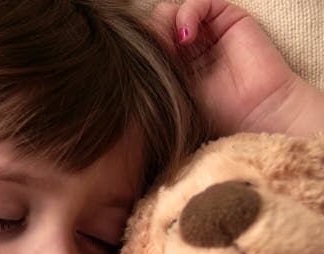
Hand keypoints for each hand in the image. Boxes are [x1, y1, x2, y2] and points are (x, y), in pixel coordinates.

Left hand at [153, 0, 323, 136]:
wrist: (255, 112)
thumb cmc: (214, 112)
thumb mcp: (172, 91)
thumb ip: (154, 69)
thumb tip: (129, 51)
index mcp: (175, 63)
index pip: (148, 42)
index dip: (142, 47)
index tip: (140, 65)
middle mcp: (191, 44)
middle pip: (158, 24)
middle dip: (151, 35)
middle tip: (155, 55)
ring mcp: (209, 30)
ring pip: (173, 12)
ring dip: (166, 26)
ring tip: (171, 49)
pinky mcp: (228, 17)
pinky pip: (199, 3)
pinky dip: (187, 15)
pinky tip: (185, 38)